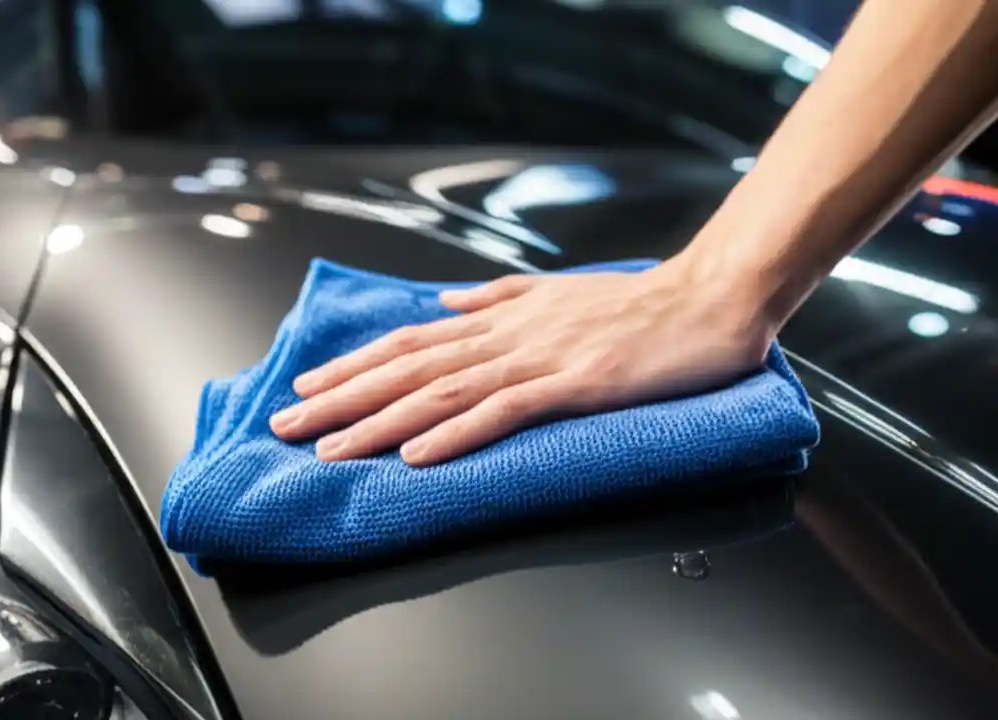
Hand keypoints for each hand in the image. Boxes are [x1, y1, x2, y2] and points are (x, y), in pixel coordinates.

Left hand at [269, 259, 775, 465]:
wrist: (708, 300)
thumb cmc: (641, 303)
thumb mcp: (558, 292)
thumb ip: (499, 298)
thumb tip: (447, 306)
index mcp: (505, 316)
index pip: (413, 341)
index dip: (356, 365)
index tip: (310, 388)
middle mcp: (510, 334)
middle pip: (410, 367)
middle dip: (343, 398)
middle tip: (288, 425)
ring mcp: (540, 358)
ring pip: (442, 391)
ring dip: (380, 422)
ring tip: (331, 448)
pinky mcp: (574, 383)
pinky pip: (503, 411)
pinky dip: (455, 432)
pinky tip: (417, 456)